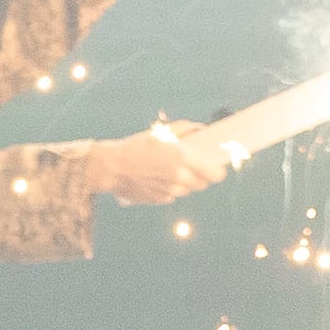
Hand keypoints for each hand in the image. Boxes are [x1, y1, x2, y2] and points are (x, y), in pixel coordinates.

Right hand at [82, 127, 217, 205]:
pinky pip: (172, 195)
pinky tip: (157, 179)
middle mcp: (180, 177)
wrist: (111, 167)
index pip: (215, 174)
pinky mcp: (159, 200)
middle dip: (201, 176)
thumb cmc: (135, 146)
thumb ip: (185, 130)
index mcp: (183, 158)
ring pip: (187, 191)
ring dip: (185, 183)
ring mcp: (170, 191)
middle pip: (203, 184)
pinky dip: (170, 189)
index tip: (217, 168)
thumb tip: (201, 130)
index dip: (218, 172)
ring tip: (170, 171)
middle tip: (193, 167)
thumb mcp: (161, 132)